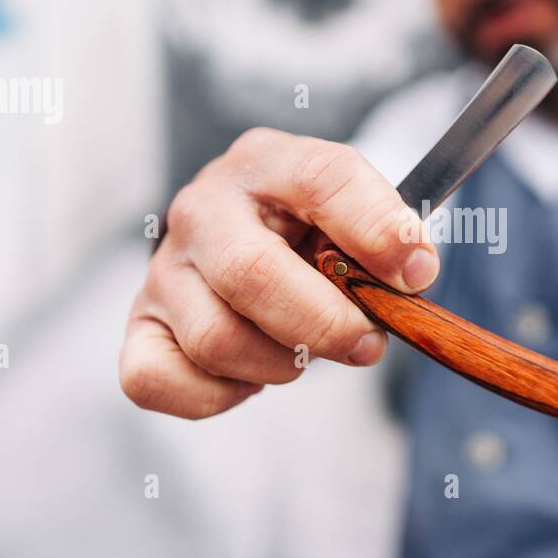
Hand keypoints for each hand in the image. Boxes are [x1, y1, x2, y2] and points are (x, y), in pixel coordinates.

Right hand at [119, 128, 439, 418]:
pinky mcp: (140, 327)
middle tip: (367, 342)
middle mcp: (203, 208)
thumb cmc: (313, 232)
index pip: (323, 178)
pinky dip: (216, 395)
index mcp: (267, 162)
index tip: (416, 275)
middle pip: (253, 274)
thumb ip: (390, 235)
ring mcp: (164, 268)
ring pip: (216, 339)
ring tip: (305, 352)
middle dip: (326, 324)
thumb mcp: (358, 214)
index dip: (377, 230)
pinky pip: (157, 380)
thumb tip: (412, 272)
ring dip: (281, 364)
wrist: (254, 240)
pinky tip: (250, 373)